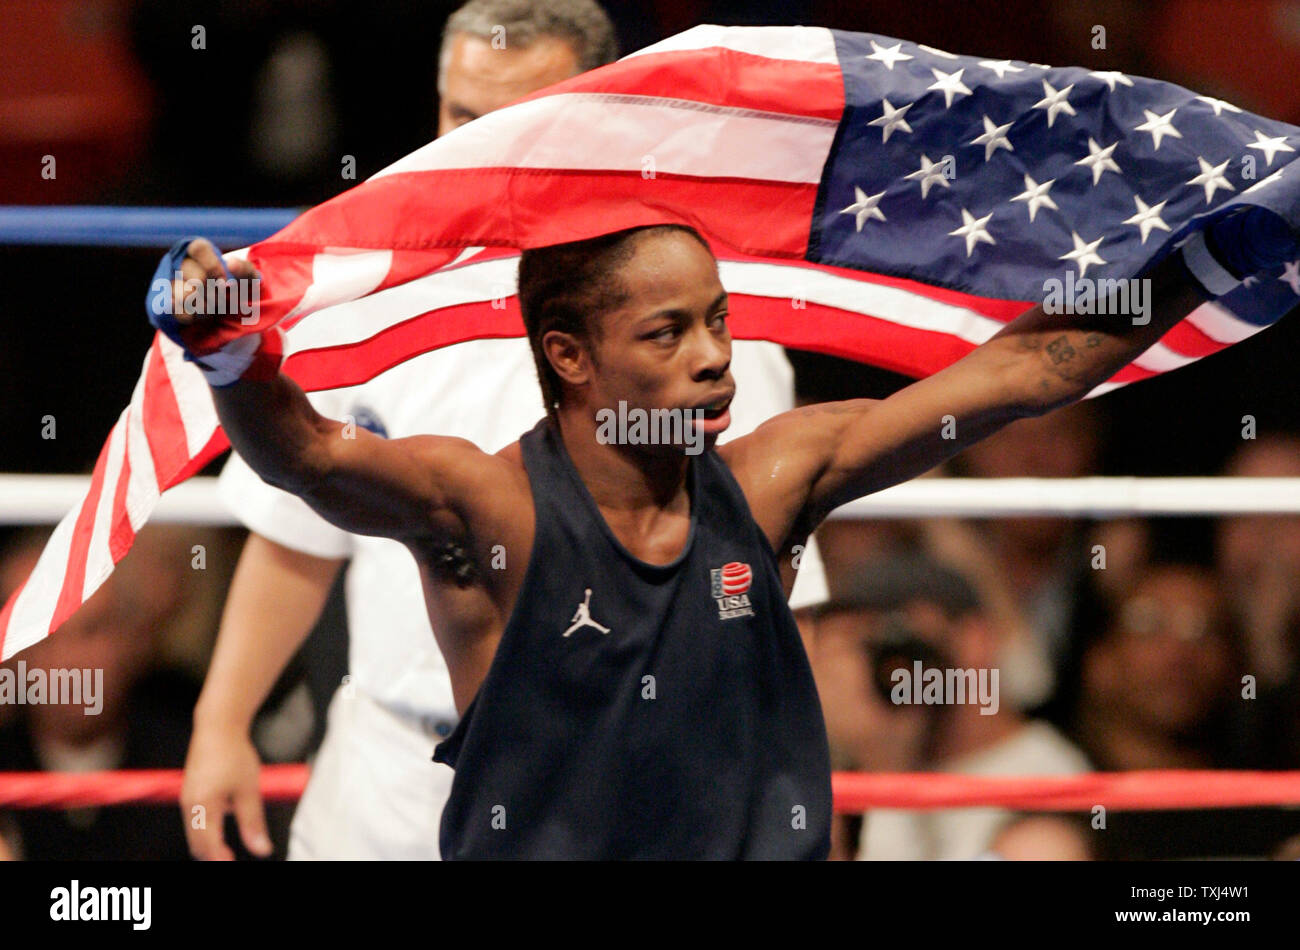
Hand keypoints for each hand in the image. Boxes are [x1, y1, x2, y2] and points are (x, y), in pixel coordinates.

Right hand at [168, 238, 259, 326]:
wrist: (232, 311)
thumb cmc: (239, 287)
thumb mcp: (249, 277)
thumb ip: (244, 269)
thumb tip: (230, 264)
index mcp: (201, 251)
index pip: (198, 248)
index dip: (212, 265)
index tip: (225, 282)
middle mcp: (181, 263)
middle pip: (195, 277)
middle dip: (214, 292)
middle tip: (223, 298)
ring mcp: (171, 282)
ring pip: (184, 295)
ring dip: (205, 306)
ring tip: (215, 308)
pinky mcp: (167, 302)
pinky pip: (177, 311)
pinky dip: (194, 316)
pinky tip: (203, 314)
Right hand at [180, 722, 272, 860]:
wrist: (217, 727)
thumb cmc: (235, 755)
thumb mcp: (249, 790)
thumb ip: (253, 823)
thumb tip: (262, 850)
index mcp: (203, 806)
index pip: (209, 845)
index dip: (221, 859)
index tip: (233, 864)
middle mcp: (188, 806)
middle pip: (197, 844)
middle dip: (212, 856)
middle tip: (232, 860)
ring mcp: (186, 799)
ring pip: (194, 834)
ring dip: (209, 845)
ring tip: (228, 852)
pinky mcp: (189, 793)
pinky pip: (194, 821)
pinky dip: (206, 831)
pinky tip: (223, 826)